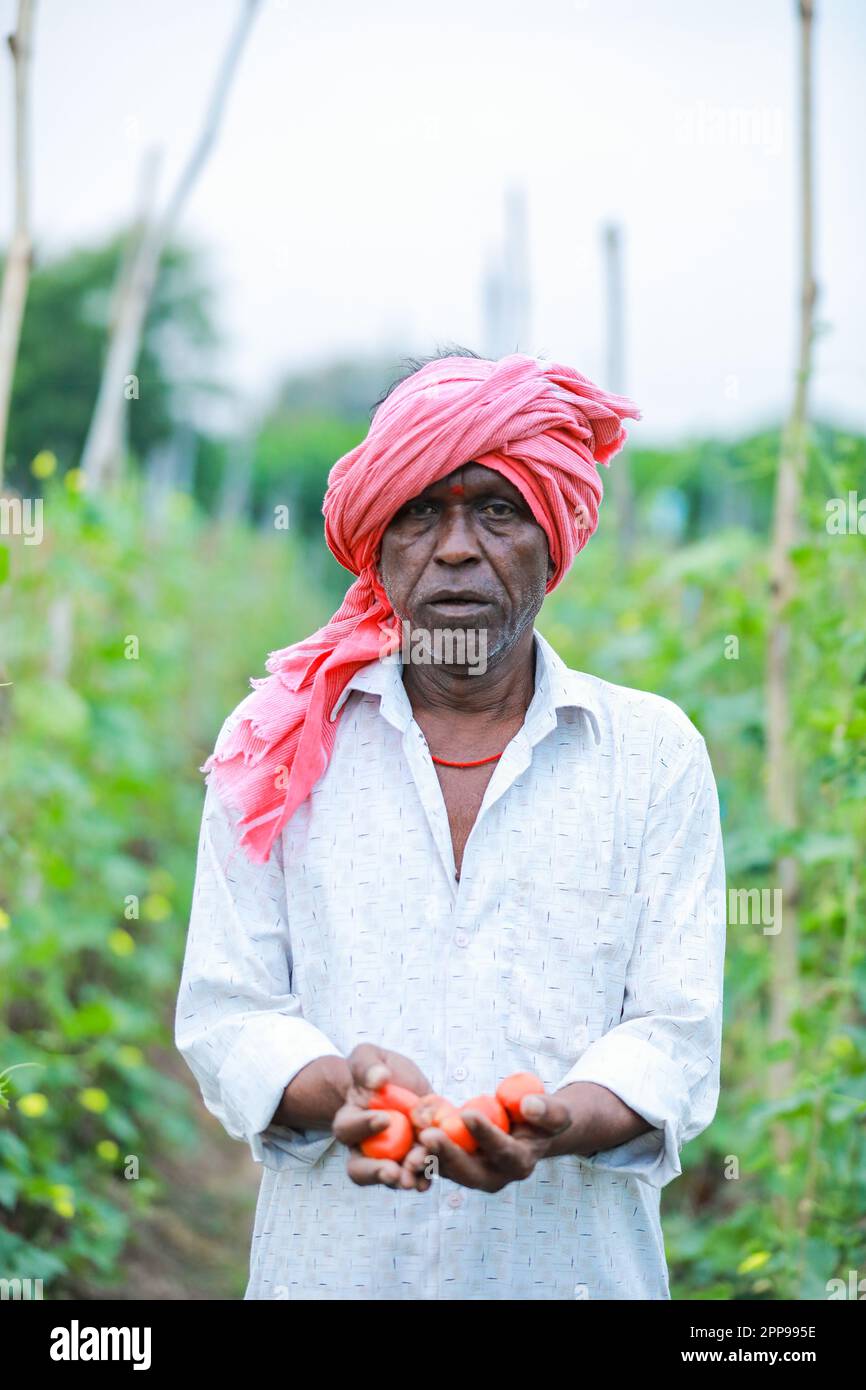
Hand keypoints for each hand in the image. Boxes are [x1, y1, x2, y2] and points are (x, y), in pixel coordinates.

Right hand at [332, 1044, 433, 1192]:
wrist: (400, 1082)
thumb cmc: (379, 1069)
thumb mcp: (368, 1056)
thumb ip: (368, 1066)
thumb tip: (378, 1079)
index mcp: (349, 1120)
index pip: (348, 1129)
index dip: (364, 1126)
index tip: (384, 1118)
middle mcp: (365, 1147)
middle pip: (360, 1169)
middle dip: (377, 1173)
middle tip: (393, 1172)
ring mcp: (390, 1157)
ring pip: (391, 1177)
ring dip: (405, 1178)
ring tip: (419, 1176)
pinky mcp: (414, 1158)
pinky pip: (417, 1174)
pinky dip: (426, 1175)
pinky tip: (433, 1174)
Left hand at [419, 1091, 571, 1192]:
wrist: (527, 1129)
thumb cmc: (541, 1117)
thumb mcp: (554, 1112)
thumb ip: (547, 1110)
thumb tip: (529, 1105)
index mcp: (520, 1164)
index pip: (502, 1152)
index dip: (486, 1135)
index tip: (468, 1113)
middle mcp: (494, 1177)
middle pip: (469, 1172)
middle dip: (448, 1155)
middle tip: (429, 1134)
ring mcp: (472, 1175)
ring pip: (447, 1171)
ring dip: (427, 1157)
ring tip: (411, 1137)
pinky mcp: (454, 1168)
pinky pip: (434, 1162)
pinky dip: (420, 1151)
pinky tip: (407, 1131)